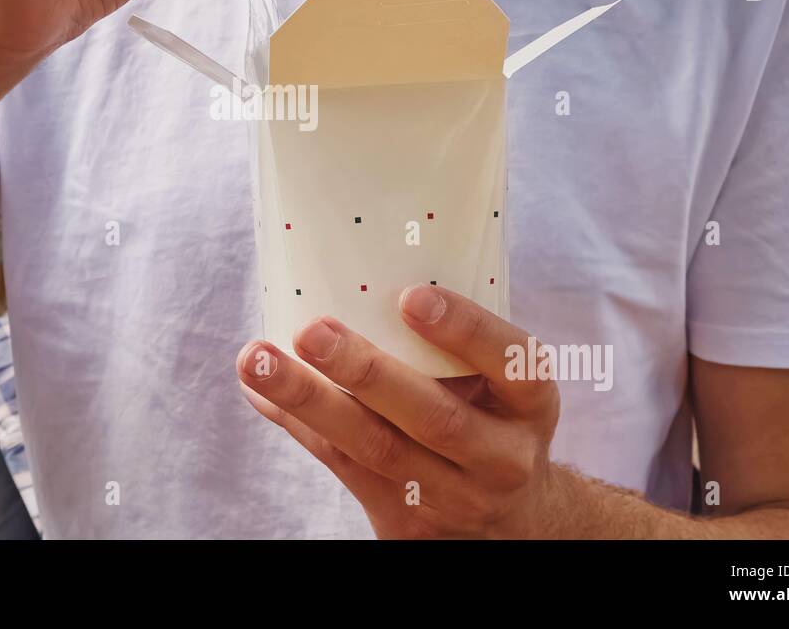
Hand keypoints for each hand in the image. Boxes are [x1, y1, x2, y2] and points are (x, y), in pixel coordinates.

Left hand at [236, 285, 563, 538]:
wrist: (515, 524)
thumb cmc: (494, 419)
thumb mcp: (506, 383)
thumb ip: (460, 340)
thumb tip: (358, 264)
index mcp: (531, 403)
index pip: (511, 362)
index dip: (464, 330)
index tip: (412, 296)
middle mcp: (500, 456)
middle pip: (431, 416)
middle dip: (365, 371)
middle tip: (311, 330)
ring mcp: (452, 496)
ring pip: (373, 448)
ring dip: (308, 400)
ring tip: (257, 359)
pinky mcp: (406, 523)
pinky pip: (343, 468)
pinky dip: (298, 424)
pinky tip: (261, 392)